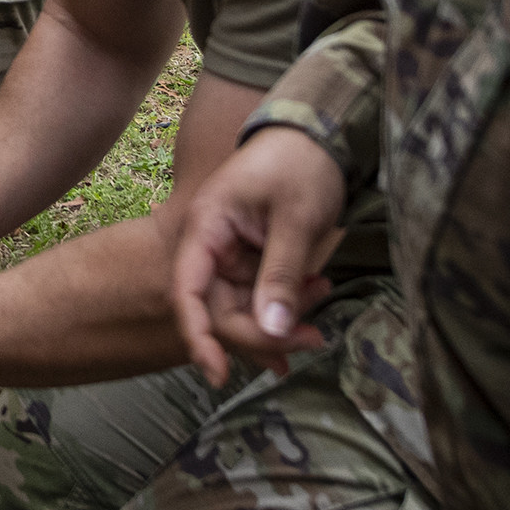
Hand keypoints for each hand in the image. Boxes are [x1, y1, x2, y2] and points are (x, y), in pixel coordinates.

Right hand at [166, 129, 344, 383]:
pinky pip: (261, 298)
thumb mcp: (296, 219)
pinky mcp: (252, 261)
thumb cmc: (300, 164)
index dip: (198, 335)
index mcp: (206, 228)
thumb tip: (274, 330)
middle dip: (261, 332)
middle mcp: (211, 246)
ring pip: (243, 309)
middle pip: (219, 309)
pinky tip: (312, 320)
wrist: (318, 136)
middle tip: (314, 339)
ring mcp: (231, 255)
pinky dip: (285, 311)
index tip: (218, 374)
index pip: (188, 291)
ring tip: (321, 317)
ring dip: (279, 322)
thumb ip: (281, 274)